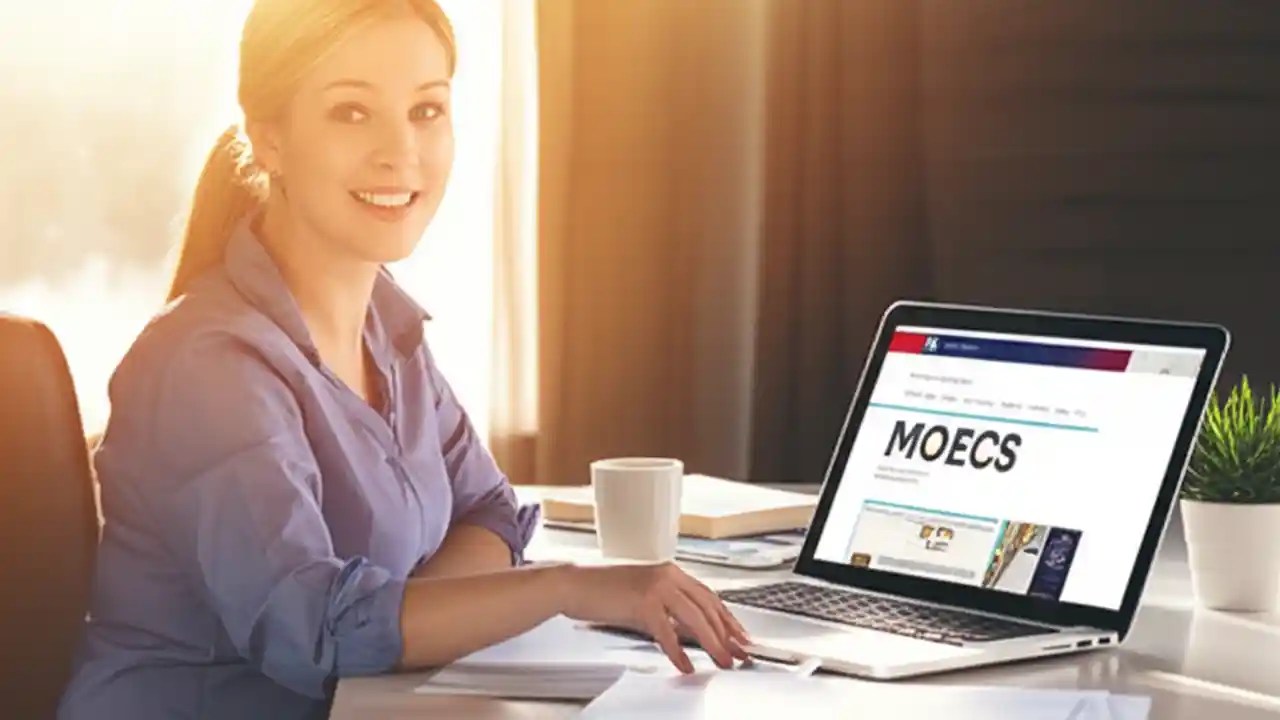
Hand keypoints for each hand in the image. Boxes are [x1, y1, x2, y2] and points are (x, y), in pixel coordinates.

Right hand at [558, 562, 751, 672]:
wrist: (575, 584)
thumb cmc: (605, 591)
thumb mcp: (646, 597)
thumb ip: (670, 610)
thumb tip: (694, 632)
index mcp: (671, 572)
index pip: (709, 597)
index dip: (728, 619)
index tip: (741, 637)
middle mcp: (668, 576)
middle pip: (708, 608)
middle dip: (728, 634)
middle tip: (741, 653)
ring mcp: (656, 587)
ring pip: (695, 619)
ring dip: (713, 643)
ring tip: (723, 661)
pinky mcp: (643, 602)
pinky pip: (668, 632)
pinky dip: (678, 652)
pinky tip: (686, 665)